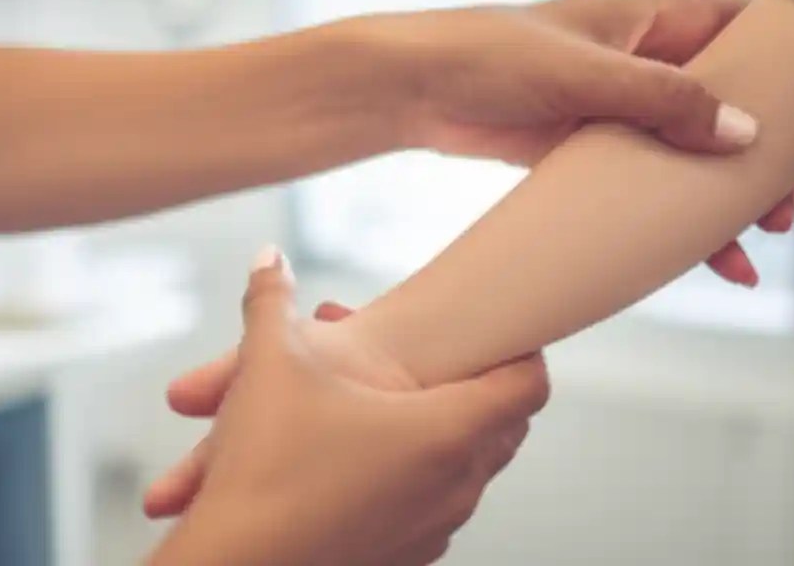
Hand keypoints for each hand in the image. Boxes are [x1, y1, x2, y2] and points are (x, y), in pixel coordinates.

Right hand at [146, 248, 548, 565]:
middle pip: (506, 425)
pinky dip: (417, 474)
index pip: (529, 384)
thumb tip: (267, 257)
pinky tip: (362, 452)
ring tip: (391, 399)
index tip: (504, 325)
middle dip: (476, 382)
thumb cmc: (264, 469)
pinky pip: (434, 505)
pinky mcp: (405, 558)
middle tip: (440, 353)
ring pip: (469, 469)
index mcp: (447, 432)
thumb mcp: (269, 367)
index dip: (525, 346)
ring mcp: (435, 529)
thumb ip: (270, 301)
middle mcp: (457, 486)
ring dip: (442, 428)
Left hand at [355, 0, 793, 284]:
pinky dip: (690, 219)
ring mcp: (627, 107)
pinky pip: (662, 185)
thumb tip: (748, 130)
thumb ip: (666, 99)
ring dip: (741, 192)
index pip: (759, 36)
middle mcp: (651, 58)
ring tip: (773, 231)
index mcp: (658, 17)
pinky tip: (723, 262)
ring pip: (706, 152)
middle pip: (743, 102)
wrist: (417, 88)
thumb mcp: (585, 72)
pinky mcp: (598, 149)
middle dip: (784, 147)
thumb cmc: (491, 56)